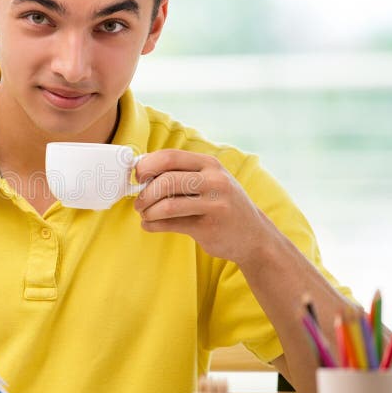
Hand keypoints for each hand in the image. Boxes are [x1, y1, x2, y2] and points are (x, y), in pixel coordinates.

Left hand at [133, 149, 275, 265]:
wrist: (254, 236)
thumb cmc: (221, 204)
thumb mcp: (209, 180)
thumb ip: (181, 173)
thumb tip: (140, 170)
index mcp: (210, 164)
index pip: (170, 157)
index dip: (147, 166)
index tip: (137, 177)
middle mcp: (214, 181)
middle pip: (166, 181)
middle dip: (145, 193)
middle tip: (138, 203)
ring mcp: (214, 205)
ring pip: (167, 205)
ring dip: (147, 211)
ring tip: (144, 215)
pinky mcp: (209, 228)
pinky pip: (171, 225)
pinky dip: (152, 225)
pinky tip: (149, 225)